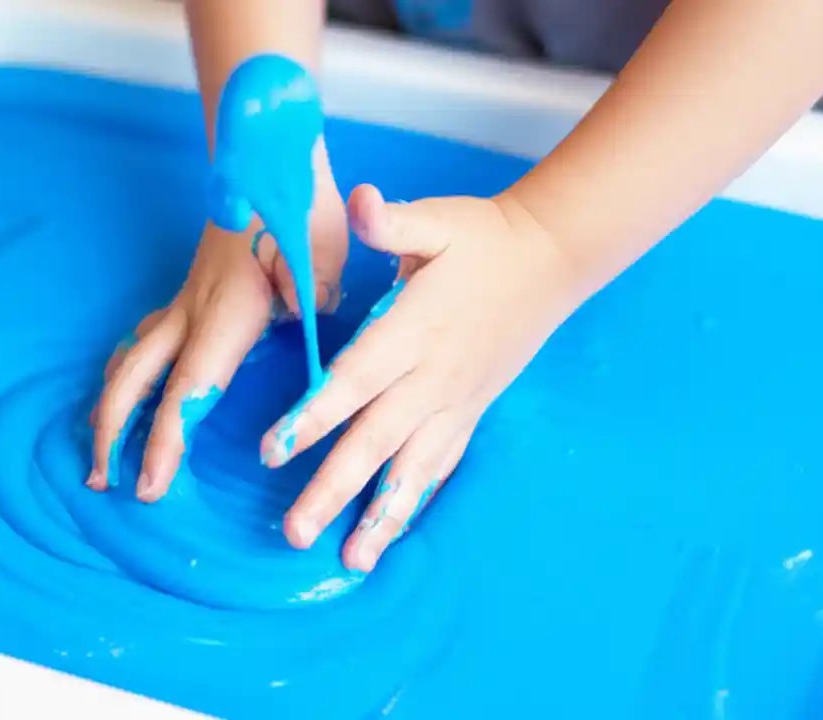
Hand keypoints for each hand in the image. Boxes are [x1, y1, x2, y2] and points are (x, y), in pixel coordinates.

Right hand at [88, 154, 347, 500]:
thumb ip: (310, 298)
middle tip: (105, 483)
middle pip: (136, 380)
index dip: (165, 439)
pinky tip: (122, 398)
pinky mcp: (188, 294)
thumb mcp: (322, 253)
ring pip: (131, 360)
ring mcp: (184, 301)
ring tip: (101, 456)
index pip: (187, 387)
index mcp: (225, 311)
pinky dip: (125, 378)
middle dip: (114, 434)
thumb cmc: (299, 207)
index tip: (149, 483)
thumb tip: (300, 322)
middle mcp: (193, 311)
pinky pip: (144, 342)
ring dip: (110, 408)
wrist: (266, 156)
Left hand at [260, 184, 580, 571]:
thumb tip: (358, 200)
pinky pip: (441, 463)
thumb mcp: (437, 220)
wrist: (549, 261)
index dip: (315, 414)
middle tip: (294, 532)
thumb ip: (391, 221)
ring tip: (352, 561)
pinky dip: (416, 499)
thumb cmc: (482, 238)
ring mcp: (456, 400)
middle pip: (377, 438)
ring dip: (381, 516)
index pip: (357, 378)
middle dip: (334, 488)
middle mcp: (434, 375)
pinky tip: (393, 531)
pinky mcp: (471, 410)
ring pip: (414, 467)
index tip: (273, 449)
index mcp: (414, 328)